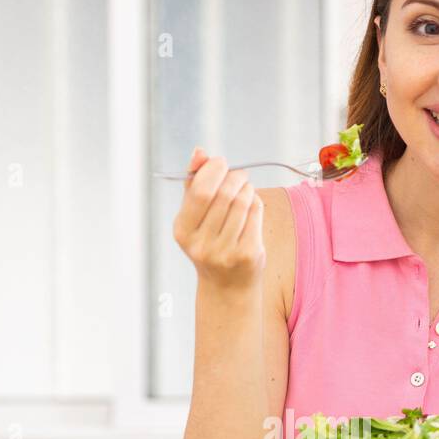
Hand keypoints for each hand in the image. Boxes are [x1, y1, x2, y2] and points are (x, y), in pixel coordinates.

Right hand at [172, 146, 265, 291]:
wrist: (227, 286)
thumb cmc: (210, 244)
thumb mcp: (194, 218)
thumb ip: (194, 184)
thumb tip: (199, 152)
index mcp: (183, 231)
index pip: (201, 191)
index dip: (213, 170)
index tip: (221, 163)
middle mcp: (201, 244)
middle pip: (225, 194)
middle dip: (234, 177)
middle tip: (239, 175)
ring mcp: (226, 251)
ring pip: (243, 201)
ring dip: (247, 188)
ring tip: (245, 190)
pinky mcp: (248, 254)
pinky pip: (256, 214)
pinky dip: (256, 203)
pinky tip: (252, 205)